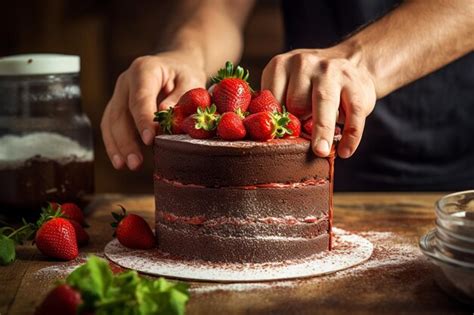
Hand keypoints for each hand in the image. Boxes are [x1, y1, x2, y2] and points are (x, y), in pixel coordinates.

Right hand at [101, 52, 206, 169]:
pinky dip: (114, 145)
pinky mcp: (117, 107)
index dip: (143, 120)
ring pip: (110, 122)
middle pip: (120, 113)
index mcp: (144, 69)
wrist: (175, 66)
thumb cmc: (185, 75)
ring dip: (117, 146)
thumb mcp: (191, 81)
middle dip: (126, 140)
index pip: (140, 98)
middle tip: (136, 163)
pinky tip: (120, 162)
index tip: (149, 140)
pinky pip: (110, 127)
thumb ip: (180, 98)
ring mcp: (118, 94)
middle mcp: (125, 81)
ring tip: (125, 166)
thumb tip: (165, 116)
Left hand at [261, 48, 375, 157]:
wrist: (352, 63)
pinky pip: (353, 114)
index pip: (272, 99)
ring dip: (322, 131)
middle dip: (298, 123)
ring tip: (320, 151)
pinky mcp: (356, 85)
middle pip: (296, 102)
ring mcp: (332, 71)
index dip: (274, 121)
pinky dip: (350, 135)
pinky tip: (344, 151)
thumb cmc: (311, 85)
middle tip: (301, 138)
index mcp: (281, 65)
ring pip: (324, 104)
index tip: (278, 138)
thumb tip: (270, 137)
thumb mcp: (287, 85)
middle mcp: (305, 63)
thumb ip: (277, 105)